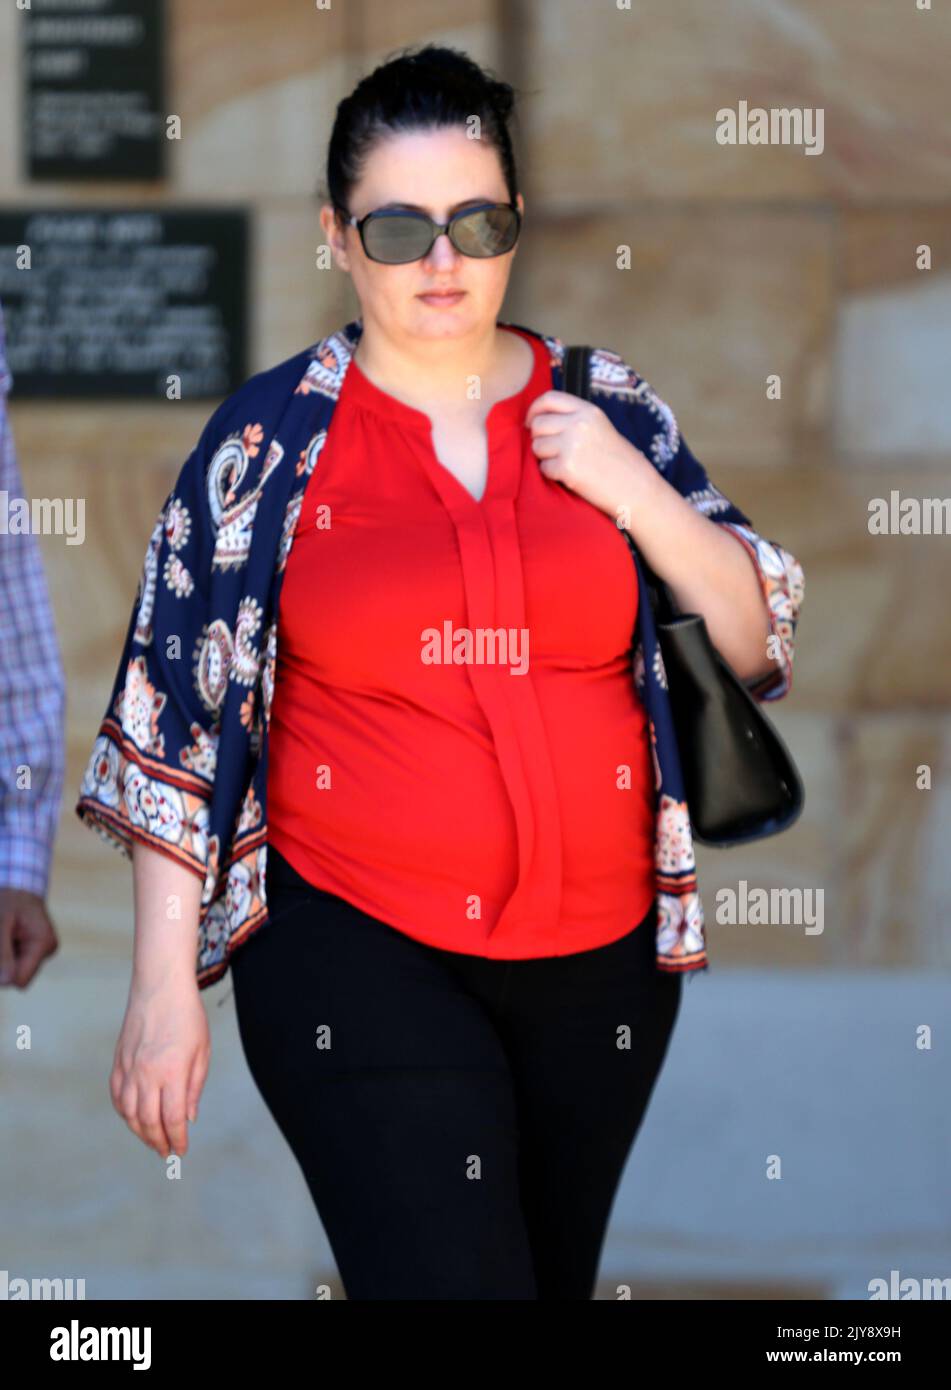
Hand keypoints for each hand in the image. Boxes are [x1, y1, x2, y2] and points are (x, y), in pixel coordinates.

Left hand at [0, 887, 58, 987]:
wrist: (20, 886)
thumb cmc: (8, 900)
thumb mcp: (1, 923)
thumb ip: (3, 953)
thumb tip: (6, 983)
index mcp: (43, 943)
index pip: (20, 979)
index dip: (2, 972)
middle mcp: (48, 950)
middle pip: (16, 976)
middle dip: (2, 963)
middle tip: (2, 935)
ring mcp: (43, 951)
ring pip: (15, 970)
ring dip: (3, 957)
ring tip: (5, 933)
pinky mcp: (36, 950)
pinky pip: (16, 962)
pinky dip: (6, 953)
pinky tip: (7, 938)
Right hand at [111, 979, 209, 1159]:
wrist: (160, 987)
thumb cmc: (187, 1016)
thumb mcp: (203, 1051)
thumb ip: (195, 1087)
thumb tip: (188, 1117)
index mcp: (172, 1072)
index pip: (172, 1119)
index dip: (177, 1140)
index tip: (181, 1150)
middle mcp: (146, 1074)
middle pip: (148, 1122)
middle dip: (159, 1142)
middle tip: (167, 1152)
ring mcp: (129, 1069)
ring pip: (129, 1114)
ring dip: (141, 1132)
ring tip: (153, 1141)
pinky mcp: (118, 1062)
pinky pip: (118, 1097)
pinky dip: (125, 1113)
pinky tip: (135, 1119)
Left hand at [524, 388, 653, 521]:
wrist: (637, 488)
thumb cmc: (619, 462)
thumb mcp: (600, 428)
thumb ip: (573, 419)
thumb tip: (538, 420)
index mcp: (588, 411)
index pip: (549, 399)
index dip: (534, 410)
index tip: (531, 422)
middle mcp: (579, 424)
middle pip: (538, 424)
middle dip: (540, 439)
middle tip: (555, 452)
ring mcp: (572, 445)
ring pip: (537, 447)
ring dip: (546, 458)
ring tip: (567, 464)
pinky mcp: (567, 468)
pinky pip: (544, 468)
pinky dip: (552, 475)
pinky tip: (571, 477)